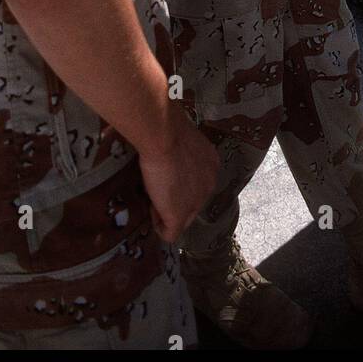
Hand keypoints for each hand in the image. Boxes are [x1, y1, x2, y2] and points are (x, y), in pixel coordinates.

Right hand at [138, 102, 218, 241]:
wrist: (164, 136)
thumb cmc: (168, 128)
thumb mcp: (181, 136)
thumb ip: (182, 148)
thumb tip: (169, 146)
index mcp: (211, 166)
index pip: (198, 184)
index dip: (181, 184)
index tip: (165, 176)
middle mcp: (210, 186)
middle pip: (193, 204)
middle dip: (175, 200)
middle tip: (156, 191)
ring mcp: (196, 203)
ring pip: (183, 220)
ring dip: (166, 213)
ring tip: (152, 201)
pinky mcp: (179, 216)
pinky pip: (170, 233)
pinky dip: (159, 226)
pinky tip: (150, 213)